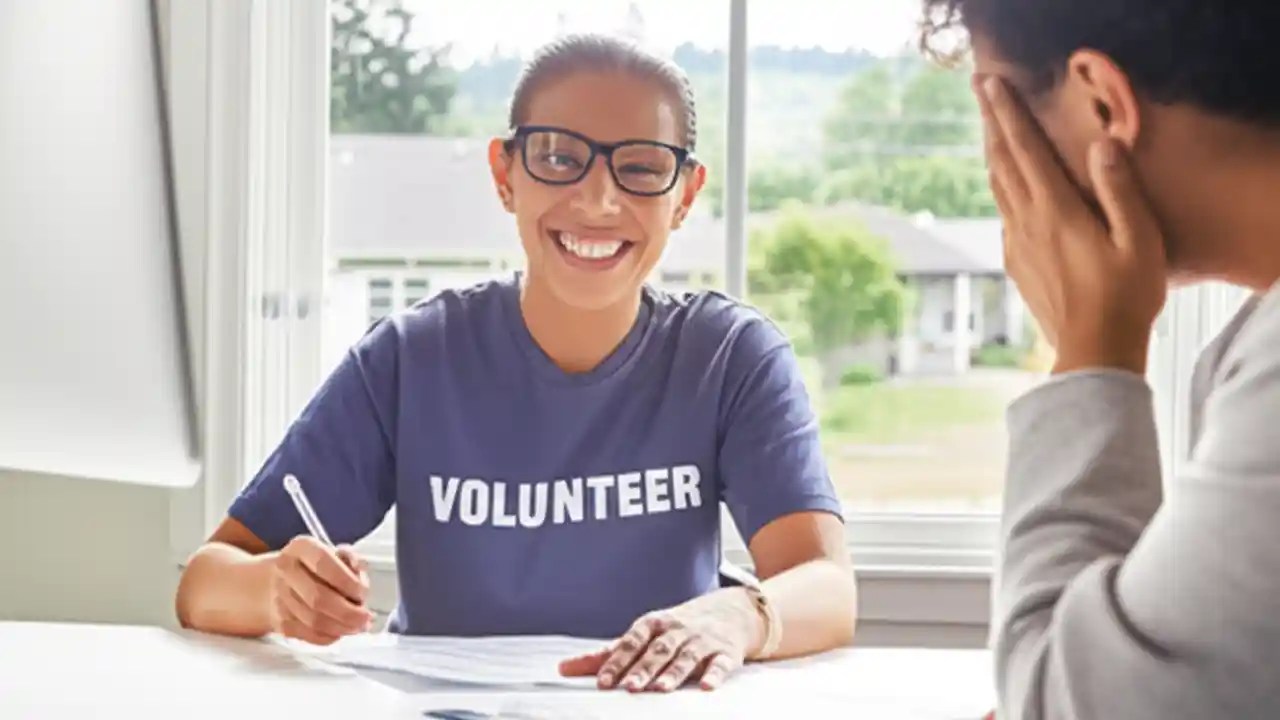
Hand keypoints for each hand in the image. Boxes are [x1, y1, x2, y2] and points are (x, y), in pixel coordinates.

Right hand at [267, 536, 373, 644]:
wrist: (274, 582)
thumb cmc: (314, 567)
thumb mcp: (334, 553)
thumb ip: (352, 560)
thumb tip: (360, 574)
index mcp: (301, 548)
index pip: (323, 564)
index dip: (347, 582)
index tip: (363, 593)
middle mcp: (285, 570)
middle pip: (318, 598)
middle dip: (348, 612)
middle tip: (366, 618)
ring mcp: (279, 597)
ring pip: (314, 621)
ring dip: (342, 627)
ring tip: (358, 626)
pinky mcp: (279, 621)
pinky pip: (308, 634)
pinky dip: (330, 636)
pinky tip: (342, 631)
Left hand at [559, 589, 763, 692]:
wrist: (732, 611)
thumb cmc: (679, 626)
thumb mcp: (644, 634)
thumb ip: (607, 653)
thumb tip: (564, 668)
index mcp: (653, 624)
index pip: (631, 642)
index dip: (617, 662)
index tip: (603, 682)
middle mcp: (676, 630)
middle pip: (657, 650)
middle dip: (643, 669)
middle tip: (630, 687)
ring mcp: (702, 641)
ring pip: (685, 657)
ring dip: (673, 673)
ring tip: (661, 689)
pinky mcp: (725, 652)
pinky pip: (720, 663)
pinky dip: (714, 674)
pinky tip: (707, 686)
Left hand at [975, 75, 1167, 374]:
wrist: (1093, 352)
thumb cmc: (1126, 296)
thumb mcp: (1138, 238)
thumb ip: (1119, 188)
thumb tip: (1101, 142)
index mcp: (1056, 210)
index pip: (1026, 149)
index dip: (1008, 113)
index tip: (991, 83)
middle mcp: (1027, 223)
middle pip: (1002, 162)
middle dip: (992, 123)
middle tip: (979, 91)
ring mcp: (1018, 245)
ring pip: (998, 187)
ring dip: (992, 153)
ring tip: (989, 130)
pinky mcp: (1018, 264)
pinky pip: (1005, 215)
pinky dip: (1001, 188)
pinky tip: (1006, 189)